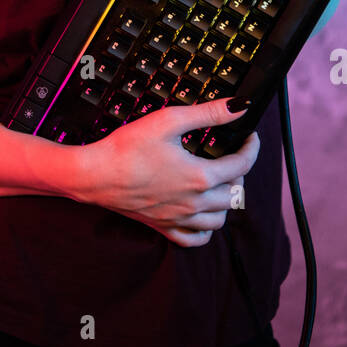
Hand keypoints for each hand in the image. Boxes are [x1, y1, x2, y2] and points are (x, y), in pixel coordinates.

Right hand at [72, 97, 260, 246]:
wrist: (94, 174)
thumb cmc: (127, 147)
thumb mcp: (169, 121)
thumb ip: (208, 114)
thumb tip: (239, 107)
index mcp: (200, 177)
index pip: (241, 165)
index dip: (251, 148)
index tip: (250, 136)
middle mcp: (194, 203)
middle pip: (235, 195)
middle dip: (239, 174)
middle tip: (231, 155)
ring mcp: (178, 218)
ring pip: (219, 221)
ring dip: (226, 203)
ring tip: (219, 184)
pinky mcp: (162, 226)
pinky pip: (194, 239)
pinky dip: (205, 230)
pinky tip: (201, 214)